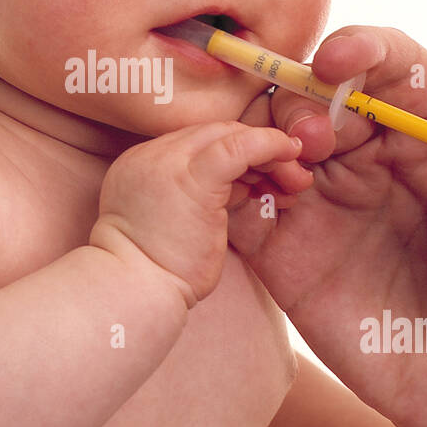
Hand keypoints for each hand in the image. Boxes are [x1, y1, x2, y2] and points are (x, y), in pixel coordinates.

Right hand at [91, 120, 310, 305]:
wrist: (133, 293)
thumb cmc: (154, 276)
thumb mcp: (168, 227)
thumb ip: (192, 199)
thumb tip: (235, 188)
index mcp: (139, 166)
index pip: (196, 144)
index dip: (234, 155)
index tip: (258, 180)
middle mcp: (150, 155)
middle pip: (213, 134)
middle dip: (256, 149)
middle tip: (289, 176)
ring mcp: (168, 160)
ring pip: (228, 135)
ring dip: (268, 153)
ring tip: (294, 182)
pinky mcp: (194, 176)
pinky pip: (240, 146)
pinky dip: (270, 144)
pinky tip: (290, 154)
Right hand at [227, 26, 426, 426]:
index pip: (393, 70)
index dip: (362, 51)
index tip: (338, 60)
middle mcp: (376, 157)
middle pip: (319, 95)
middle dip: (302, 97)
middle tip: (308, 138)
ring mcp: (326, 202)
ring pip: (270, 138)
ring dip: (261, 137)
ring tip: (283, 170)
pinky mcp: (285, 253)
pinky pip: (242, 205)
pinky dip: (227, 188)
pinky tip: (244, 198)